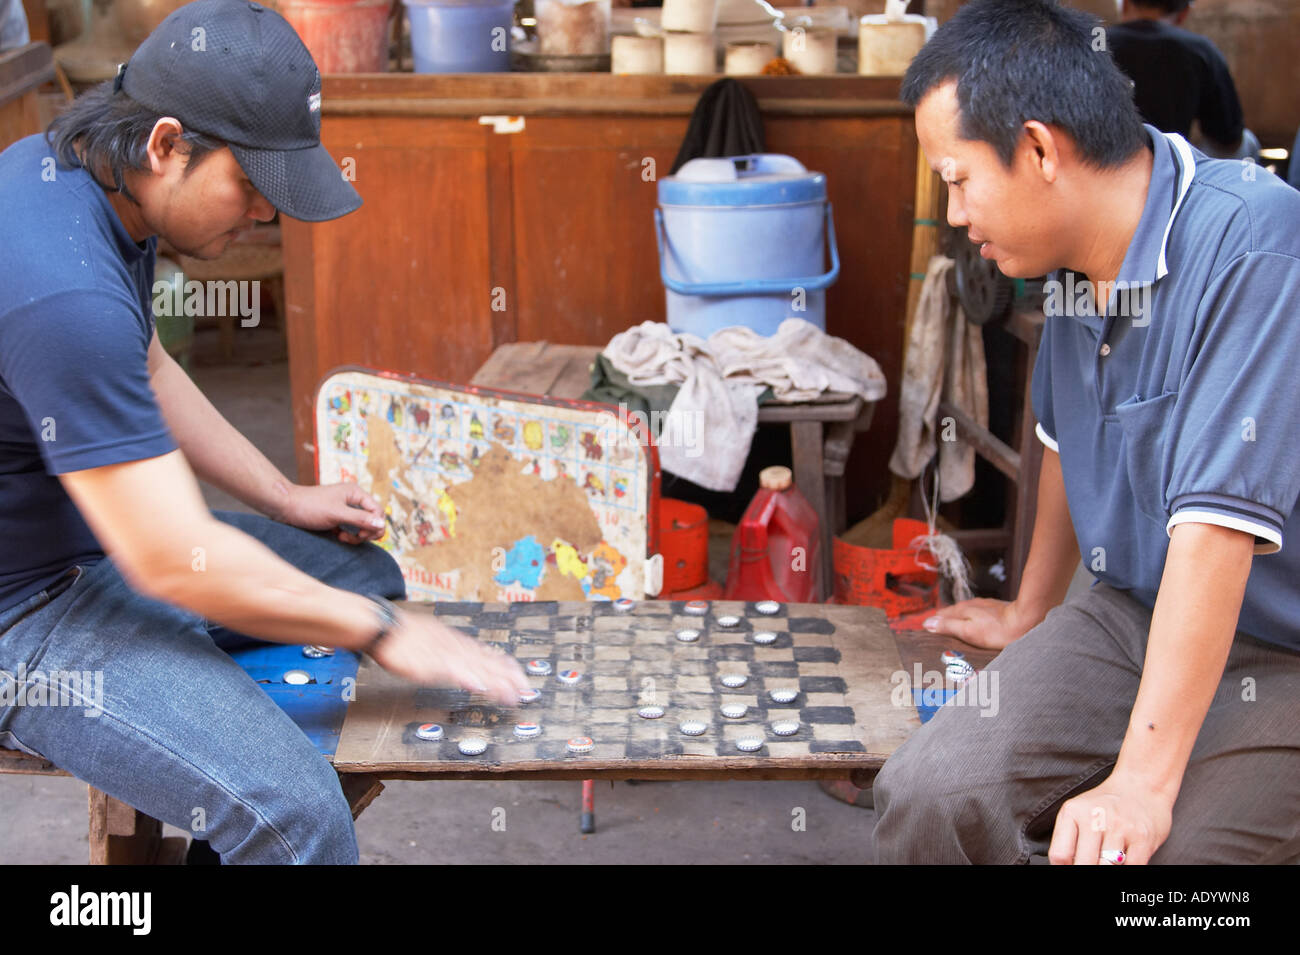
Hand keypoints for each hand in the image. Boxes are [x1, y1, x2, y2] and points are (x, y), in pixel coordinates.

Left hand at [276, 482, 386, 543]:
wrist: (285, 507)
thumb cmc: (309, 507)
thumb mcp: (336, 514)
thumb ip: (360, 519)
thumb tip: (382, 525)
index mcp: (355, 493)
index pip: (378, 510)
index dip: (375, 525)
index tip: (363, 536)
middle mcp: (353, 499)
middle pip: (373, 519)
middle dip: (366, 531)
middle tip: (355, 538)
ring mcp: (345, 508)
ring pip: (362, 525)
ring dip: (357, 535)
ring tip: (342, 538)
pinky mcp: (338, 517)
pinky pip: (352, 528)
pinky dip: (348, 535)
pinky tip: (338, 536)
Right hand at [370, 610, 529, 706]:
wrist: (381, 626)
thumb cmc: (404, 634)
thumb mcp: (433, 639)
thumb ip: (451, 649)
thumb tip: (465, 662)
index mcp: (455, 642)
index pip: (487, 655)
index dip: (505, 667)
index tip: (522, 678)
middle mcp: (455, 647)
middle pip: (486, 663)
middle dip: (507, 677)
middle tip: (527, 691)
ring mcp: (442, 654)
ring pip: (474, 668)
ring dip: (493, 681)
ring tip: (511, 694)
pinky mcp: (427, 663)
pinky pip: (449, 671)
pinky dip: (464, 677)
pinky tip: (477, 686)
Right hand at [922, 598, 1038, 649]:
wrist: (1026, 622)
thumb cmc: (998, 631)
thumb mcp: (968, 632)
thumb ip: (948, 627)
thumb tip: (927, 623)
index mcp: (961, 610)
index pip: (939, 616)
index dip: (931, 625)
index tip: (924, 635)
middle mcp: (970, 605)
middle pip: (950, 614)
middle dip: (942, 624)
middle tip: (935, 638)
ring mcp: (983, 606)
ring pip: (964, 614)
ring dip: (956, 622)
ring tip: (952, 634)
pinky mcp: (994, 610)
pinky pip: (976, 615)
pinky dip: (970, 622)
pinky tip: (974, 629)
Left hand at [1048, 773, 1173, 864]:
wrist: (1142, 785)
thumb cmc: (1107, 803)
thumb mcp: (1079, 811)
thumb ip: (1068, 837)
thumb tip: (1064, 865)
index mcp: (1073, 812)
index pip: (1060, 854)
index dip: (1064, 868)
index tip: (1071, 867)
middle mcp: (1095, 818)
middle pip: (1083, 863)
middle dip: (1086, 870)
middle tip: (1091, 863)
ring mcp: (1120, 828)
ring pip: (1107, 867)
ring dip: (1107, 868)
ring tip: (1108, 859)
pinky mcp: (1143, 838)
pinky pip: (1131, 867)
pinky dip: (1126, 868)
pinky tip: (1124, 859)